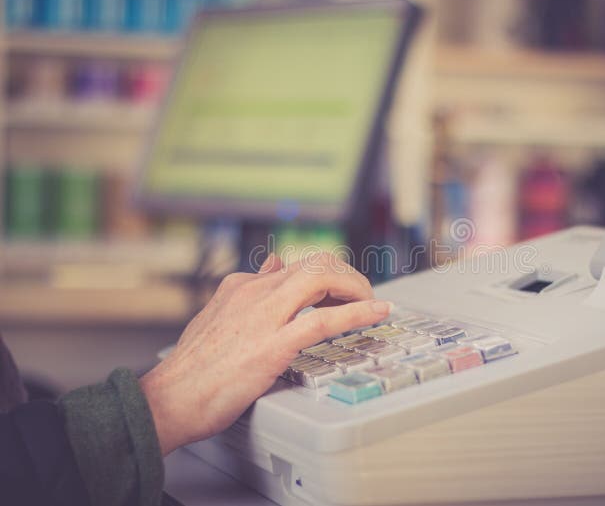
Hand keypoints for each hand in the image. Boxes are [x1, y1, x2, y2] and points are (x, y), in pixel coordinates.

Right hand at [140, 252, 390, 454]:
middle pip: (316, 263)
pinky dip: (357, 313)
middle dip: (347, 275)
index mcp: (243, 287)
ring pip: (322, 279)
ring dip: (356, 287)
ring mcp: (264, 316)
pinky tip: (377, 313)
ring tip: (373, 301)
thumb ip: (248, 290)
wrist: (169, 399)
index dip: (328, 275)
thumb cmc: (192, 368)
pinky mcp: (272, 344)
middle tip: (363, 295)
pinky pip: (324, 320)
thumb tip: (272, 264)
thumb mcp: (217, 316)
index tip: (343, 290)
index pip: (297, 265)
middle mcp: (255, 293)